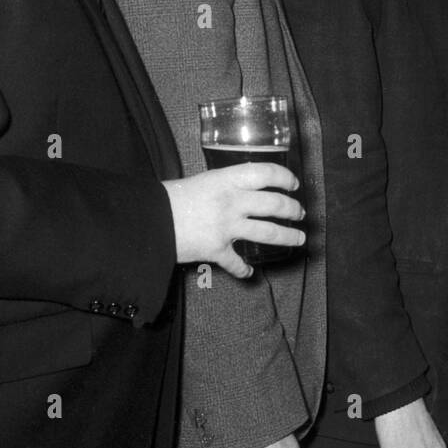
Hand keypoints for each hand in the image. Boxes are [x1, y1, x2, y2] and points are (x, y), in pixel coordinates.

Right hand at [163, 163, 305, 279]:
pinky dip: (243, 270)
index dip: (285, 177)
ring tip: (299, 239)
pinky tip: (248, 273)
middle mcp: (233, 202)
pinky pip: (237, 263)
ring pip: (269, 232)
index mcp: (228, 180)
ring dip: (288, 236)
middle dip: (293, 209)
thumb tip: (243, 190)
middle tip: (300, 213)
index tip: (294, 184)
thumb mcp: (203, 181)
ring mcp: (227, 227)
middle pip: (275, 204)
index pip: (266, 173)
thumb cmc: (170, 197)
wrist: (147, 221)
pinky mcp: (217, 250)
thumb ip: (225, 185)